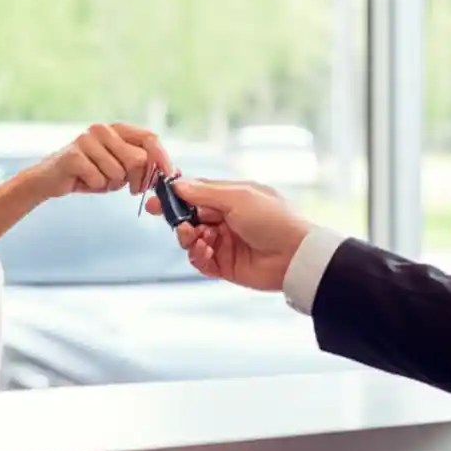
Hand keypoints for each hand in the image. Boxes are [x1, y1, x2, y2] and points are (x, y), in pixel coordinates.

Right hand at [28, 123, 173, 199]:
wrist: (50, 180)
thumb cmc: (90, 174)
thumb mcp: (120, 168)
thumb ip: (142, 166)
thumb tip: (173, 172)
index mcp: (117, 129)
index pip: (149, 137)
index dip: (161, 158)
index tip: (168, 176)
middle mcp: (102, 129)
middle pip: (138, 159)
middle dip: (137, 180)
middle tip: (129, 188)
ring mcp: (86, 140)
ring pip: (118, 173)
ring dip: (111, 184)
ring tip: (97, 179)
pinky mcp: (73, 156)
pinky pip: (100, 180)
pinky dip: (96, 187)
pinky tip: (83, 180)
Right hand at [145, 178, 310, 291]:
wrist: (295, 255)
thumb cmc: (273, 219)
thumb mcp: (238, 197)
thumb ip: (205, 192)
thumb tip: (178, 185)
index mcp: (230, 198)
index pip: (195, 194)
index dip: (175, 196)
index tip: (156, 198)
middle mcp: (224, 219)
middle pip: (188, 217)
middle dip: (178, 219)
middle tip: (171, 221)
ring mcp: (223, 243)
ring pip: (190, 240)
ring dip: (187, 238)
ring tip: (195, 238)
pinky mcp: (224, 265)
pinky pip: (200, 261)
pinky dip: (197, 256)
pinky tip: (205, 251)